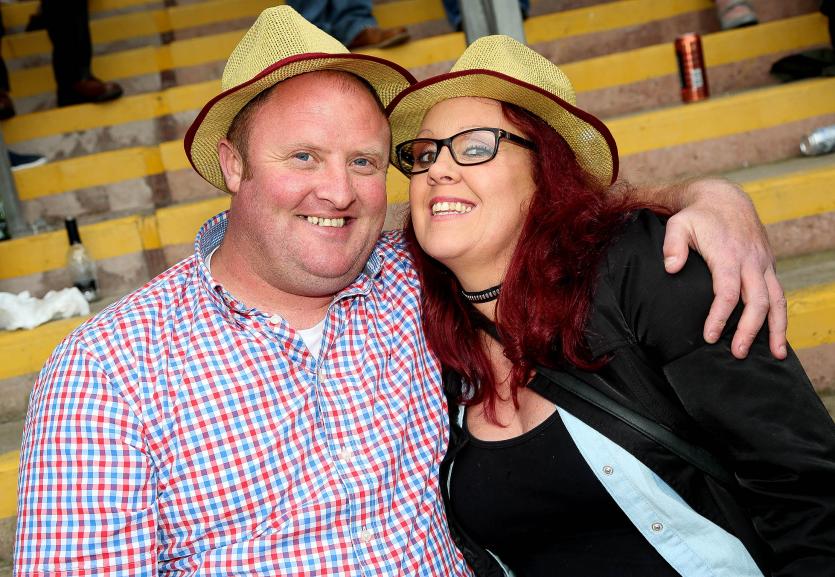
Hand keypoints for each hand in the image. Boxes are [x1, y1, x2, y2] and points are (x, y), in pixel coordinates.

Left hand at [661, 178, 786, 359]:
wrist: (725, 199)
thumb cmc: (697, 216)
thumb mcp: (677, 224)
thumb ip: (672, 245)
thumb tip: (671, 268)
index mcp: (728, 254)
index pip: (727, 291)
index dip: (720, 316)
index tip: (710, 336)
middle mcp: (751, 261)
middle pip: (757, 301)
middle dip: (750, 329)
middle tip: (738, 353)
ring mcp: (763, 264)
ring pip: (777, 300)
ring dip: (777, 329)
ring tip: (777, 355)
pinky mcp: (768, 267)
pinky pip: (779, 295)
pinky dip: (781, 317)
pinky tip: (780, 337)